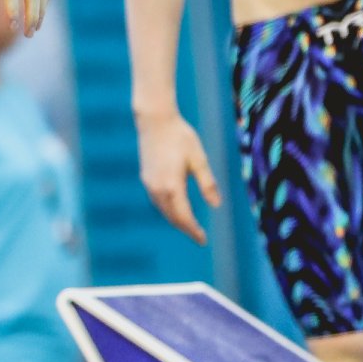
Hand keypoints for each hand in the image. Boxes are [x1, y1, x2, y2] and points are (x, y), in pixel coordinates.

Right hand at [138, 111, 220, 245]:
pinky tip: (175, 208)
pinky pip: (157, 201)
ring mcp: (149, 183)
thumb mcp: (198, 159)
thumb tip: (216, 205)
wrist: (154, 121)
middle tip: (199, 237)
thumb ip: (207, 184)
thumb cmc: (180, 136)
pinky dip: (167, 209)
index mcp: (172, 186)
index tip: (203, 240)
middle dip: (185, 228)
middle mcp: (158, 188)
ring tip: (189, 225)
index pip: (184, 217)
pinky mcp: (146, 177)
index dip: (194, 231)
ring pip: (163, 210)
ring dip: (175, 220)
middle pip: (172, 217)